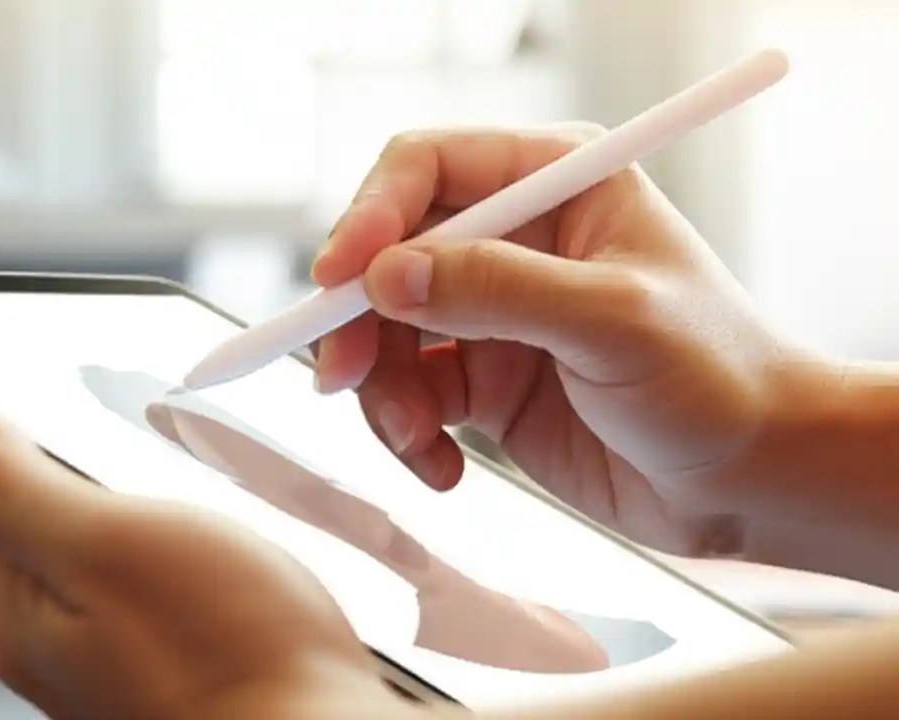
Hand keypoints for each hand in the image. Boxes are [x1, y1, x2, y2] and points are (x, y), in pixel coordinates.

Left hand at [0, 397, 418, 719]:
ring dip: (78, 508)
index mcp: (20, 612)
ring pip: (66, 569)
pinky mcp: (167, 672)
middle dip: (12, 473)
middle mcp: (52, 649)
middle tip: (47, 420)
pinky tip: (180, 536)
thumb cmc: (229, 652)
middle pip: (1, 544)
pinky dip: (131, 550)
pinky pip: (122, 597)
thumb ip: (12, 485)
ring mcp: (108, 665)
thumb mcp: (106, 541)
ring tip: (119, 464)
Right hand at [312, 125, 813, 556]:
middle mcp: (513, 239)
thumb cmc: (716, 376)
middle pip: (386, 256)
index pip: (426, 169)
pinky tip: (444, 467)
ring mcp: (493, 312)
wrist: (750, 478)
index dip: (370, 216)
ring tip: (417, 441)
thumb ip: (497, 289)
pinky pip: (407, 394)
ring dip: (382, 391)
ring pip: (385, 333)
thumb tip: (385, 276)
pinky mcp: (483, 379)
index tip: (337, 281)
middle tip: (342, 379)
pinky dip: (407, 433)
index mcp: (553, 184)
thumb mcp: (612, 321)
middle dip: (357, 320)